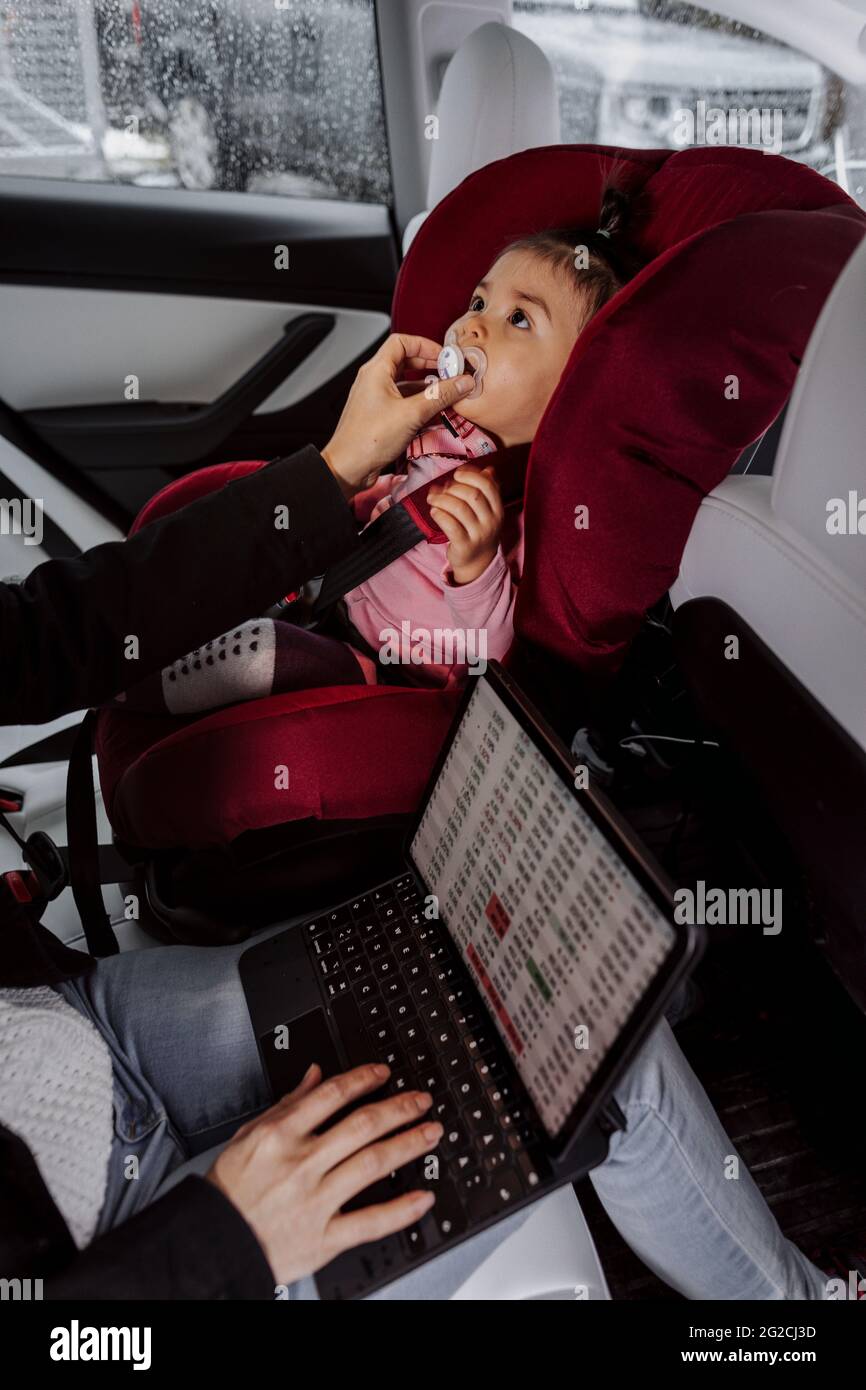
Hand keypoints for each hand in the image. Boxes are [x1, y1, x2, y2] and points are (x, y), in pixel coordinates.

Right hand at [206, 1062, 440, 1286]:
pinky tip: (422, 1198)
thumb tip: (316, 1075)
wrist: (212, 1242)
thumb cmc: (229, 1190)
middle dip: (399, 1108)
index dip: (364, 1079)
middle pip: (363, 1126)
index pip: (333, 1095)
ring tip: (431, 1133)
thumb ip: (287, 1104)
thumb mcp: (249, 1134)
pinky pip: (369, 1222)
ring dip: (408, 1145)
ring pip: (373, 1164)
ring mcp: (315, 1200)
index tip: (384, 1074)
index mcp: (281, 1135)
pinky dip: (400, 1210)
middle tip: (421, 1101)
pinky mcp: (323, 1237)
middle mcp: (301, 1164)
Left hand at [321, 333, 474, 497]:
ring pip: (405, 382)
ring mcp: (376, 397)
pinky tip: (432, 411)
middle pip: (405, 360)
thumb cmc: (368, 439)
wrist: (348, 468)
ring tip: (445, 394)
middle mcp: (374, 380)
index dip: (425, 345)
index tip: (444, 357)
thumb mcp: (412, 414)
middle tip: (449, 373)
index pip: (402, 342)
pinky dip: (418, 402)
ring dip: (426, 386)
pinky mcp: (379, 414)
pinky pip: (402, 400)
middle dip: (429, 365)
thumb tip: (462, 383)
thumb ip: (440, 395)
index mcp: (376, 371)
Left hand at [427, 465, 503, 584]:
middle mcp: (491, 522)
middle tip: (440, 489)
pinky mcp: (464, 546)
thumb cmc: (478, 530)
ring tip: (432, 498)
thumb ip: (487, 490)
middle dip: (453, 488)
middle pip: (472, 495)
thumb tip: (488, 469)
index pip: (488, 486)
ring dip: (442, 499)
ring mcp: (479, 535)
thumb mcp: (488, 511)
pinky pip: (450, 525)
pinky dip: (439, 515)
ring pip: (459, 508)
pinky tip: (434, 511)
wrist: (478, 563)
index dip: (471, 475)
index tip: (457, 474)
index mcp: (498, 510)